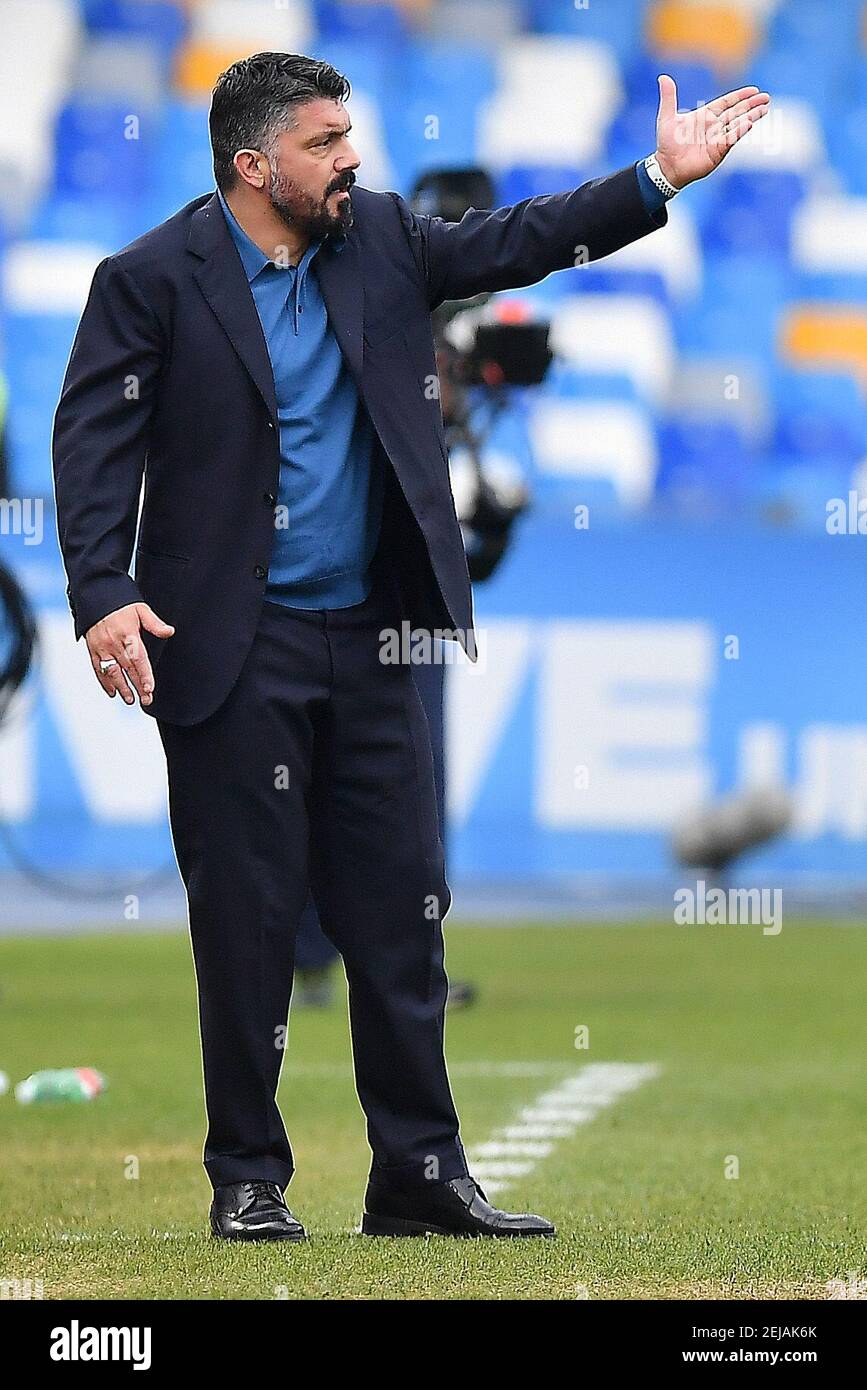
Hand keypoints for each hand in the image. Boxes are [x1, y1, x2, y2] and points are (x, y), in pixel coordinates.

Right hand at [85, 603, 173, 706]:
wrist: (96, 596)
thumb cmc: (122, 603)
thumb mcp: (141, 609)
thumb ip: (154, 623)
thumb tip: (170, 631)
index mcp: (128, 634)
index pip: (138, 658)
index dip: (144, 674)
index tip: (150, 688)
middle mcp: (114, 643)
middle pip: (127, 669)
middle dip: (137, 686)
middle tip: (146, 700)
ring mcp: (102, 648)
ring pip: (112, 672)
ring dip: (121, 688)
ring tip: (130, 700)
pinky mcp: (93, 649)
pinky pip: (98, 669)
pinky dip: (104, 682)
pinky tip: (112, 692)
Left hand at [654, 74, 770, 188]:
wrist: (666, 166)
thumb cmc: (667, 143)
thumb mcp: (667, 117)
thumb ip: (669, 97)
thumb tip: (662, 77)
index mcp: (706, 115)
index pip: (727, 102)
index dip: (740, 96)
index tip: (754, 90)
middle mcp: (715, 126)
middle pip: (737, 112)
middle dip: (751, 105)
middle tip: (766, 98)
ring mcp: (718, 139)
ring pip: (737, 124)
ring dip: (751, 116)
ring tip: (764, 109)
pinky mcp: (718, 151)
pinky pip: (731, 139)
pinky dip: (739, 131)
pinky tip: (749, 123)